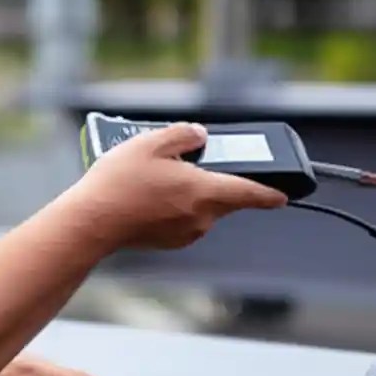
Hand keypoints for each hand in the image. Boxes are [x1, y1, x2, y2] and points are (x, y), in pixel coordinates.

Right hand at [67, 122, 287, 249]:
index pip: (252, 193)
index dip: (272, 192)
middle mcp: (202, 217)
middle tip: (184, 162)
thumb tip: (200, 135)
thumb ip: (183, 134)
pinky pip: (184, 219)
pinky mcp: (170, 241)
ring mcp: (186, 233)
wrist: (91, 222)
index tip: (284, 193)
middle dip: (212, 179)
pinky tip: (148, 196)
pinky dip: (175, 207)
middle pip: (224, 197)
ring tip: (156, 178)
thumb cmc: (118, 184)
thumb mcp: (150, 143)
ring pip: (203, 208)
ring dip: (190, 193)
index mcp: (204, 192)